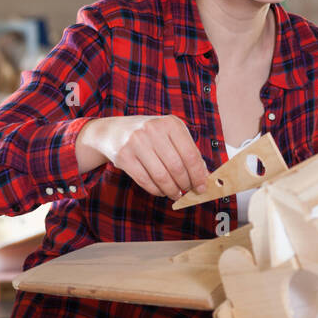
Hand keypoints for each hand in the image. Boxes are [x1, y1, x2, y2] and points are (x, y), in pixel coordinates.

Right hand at [76, 115, 208, 199]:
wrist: (113, 131)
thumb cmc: (148, 135)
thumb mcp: (169, 135)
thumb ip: (188, 152)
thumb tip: (204, 176)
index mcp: (170, 123)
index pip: (191, 154)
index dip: (198, 175)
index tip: (202, 187)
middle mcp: (153, 130)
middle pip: (176, 167)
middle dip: (185, 184)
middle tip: (188, 191)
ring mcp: (136, 142)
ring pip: (161, 176)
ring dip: (171, 190)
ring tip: (175, 194)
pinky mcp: (123, 156)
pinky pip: (145, 180)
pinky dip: (156, 190)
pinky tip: (161, 191)